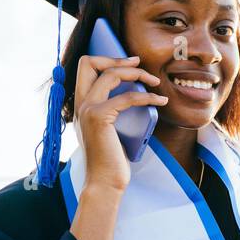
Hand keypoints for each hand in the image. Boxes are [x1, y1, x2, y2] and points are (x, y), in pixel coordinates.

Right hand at [72, 53, 167, 191]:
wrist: (105, 182)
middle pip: (89, 62)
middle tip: (140, 64)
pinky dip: (147, 97)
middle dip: (117, 58)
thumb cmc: (111, 159)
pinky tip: (160, 102)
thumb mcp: (110, 129)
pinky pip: (127, 97)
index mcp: (81, 104)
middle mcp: (80, 104)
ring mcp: (87, 109)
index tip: (131, 63)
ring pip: (110, 74)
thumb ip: (112, 110)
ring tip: (155, 82)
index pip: (85, 68)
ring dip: (137, 73)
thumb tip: (132, 94)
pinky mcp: (99, 118)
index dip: (107, 59)